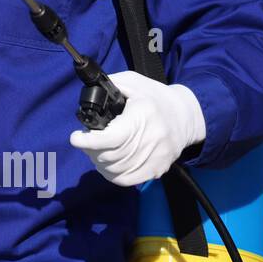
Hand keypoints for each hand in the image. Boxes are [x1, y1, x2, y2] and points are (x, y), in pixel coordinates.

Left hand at [69, 70, 205, 186]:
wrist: (187, 116)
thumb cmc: (156, 97)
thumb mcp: (133, 81)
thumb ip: (110, 84)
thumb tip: (90, 93)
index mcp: (142, 116)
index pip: (111, 138)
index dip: (88, 142)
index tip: (75, 138)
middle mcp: (150, 140)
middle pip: (109, 156)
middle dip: (90, 149)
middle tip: (85, 141)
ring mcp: (155, 158)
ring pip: (115, 170)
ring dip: (98, 161)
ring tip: (95, 150)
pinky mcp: (157, 169)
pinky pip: (127, 180)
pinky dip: (111, 174)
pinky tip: (106, 163)